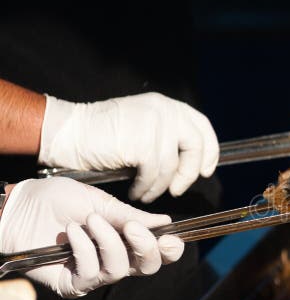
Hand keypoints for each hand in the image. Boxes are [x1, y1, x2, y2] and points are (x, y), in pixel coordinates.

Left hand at [0, 178, 183, 297]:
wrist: (17, 207)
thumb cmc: (55, 201)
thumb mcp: (97, 202)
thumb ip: (129, 216)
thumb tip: (165, 222)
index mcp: (126, 239)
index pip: (158, 253)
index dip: (170, 249)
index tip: (170, 237)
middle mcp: (114, 260)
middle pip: (148, 268)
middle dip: (146, 248)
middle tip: (132, 228)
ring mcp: (94, 274)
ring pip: (120, 270)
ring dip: (108, 242)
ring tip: (90, 221)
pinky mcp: (72, 285)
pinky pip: (91, 274)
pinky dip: (85, 249)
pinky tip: (72, 233)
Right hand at [38, 92, 218, 202]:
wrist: (69, 133)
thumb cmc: (103, 135)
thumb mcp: (143, 126)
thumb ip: (167, 137)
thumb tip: (191, 164)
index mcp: (167, 105)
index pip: (202, 126)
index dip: (209, 151)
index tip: (206, 170)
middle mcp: (164, 110)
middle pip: (196, 145)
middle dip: (189, 173)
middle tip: (177, 189)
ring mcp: (154, 124)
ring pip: (172, 165)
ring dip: (161, 186)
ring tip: (147, 194)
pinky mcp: (143, 142)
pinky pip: (154, 174)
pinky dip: (146, 188)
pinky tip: (136, 191)